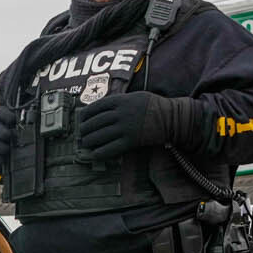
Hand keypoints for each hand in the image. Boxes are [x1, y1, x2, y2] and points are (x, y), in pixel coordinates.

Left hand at [76, 91, 190, 160]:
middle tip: (81, 134)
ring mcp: (125, 127)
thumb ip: (119, 102)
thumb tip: (102, 109)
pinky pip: (111, 148)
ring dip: (89, 141)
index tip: (81, 119)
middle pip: (95, 122)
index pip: (96, 107)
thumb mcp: (135, 96)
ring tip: (85, 143)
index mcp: (121, 100)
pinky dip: (100, 152)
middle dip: (85, 129)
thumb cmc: (154, 106)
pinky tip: (94, 155)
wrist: (171, 118)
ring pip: (100, 135)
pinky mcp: (131, 141)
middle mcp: (121, 113)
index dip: (86, 114)